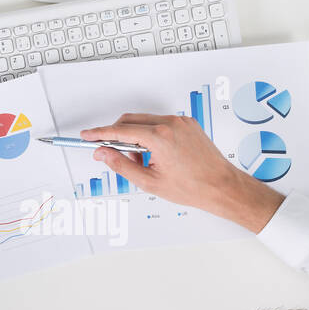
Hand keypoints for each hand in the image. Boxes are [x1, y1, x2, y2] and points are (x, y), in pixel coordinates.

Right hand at [79, 114, 282, 231]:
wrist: (221, 187)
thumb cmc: (192, 187)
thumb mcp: (149, 182)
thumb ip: (121, 165)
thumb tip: (104, 154)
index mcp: (159, 137)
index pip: (120, 131)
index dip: (99, 134)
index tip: (87, 136)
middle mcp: (170, 124)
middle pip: (130, 121)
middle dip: (117, 136)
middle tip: (112, 154)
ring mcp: (181, 122)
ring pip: (145, 122)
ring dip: (136, 138)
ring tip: (143, 162)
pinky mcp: (188, 124)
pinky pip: (161, 124)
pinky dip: (152, 136)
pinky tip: (156, 156)